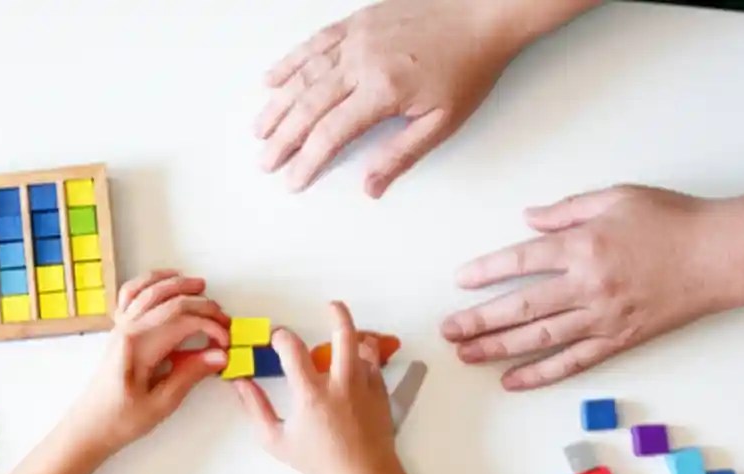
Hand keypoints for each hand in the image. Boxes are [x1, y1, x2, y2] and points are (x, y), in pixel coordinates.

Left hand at [66, 270, 228, 453]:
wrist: (88, 427)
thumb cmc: (120, 420)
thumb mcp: (161, 404)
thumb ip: (190, 375)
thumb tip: (218, 355)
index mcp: (137, 346)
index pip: (182, 321)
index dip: (210, 326)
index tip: (226, 343)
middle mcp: (127, 330)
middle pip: (170, 301)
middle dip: (202, 305)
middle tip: (224, 320)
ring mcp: (120, 327)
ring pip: (150, 291)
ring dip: (177, 284)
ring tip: (200, 286)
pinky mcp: (118, 331)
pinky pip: (130, 295)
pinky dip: (148, 282)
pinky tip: (165, 281)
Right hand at [231, 302, 403, 473]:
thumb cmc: (319, 461)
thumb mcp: (276, 440)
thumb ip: (255, 408)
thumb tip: (240, 384)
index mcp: (311, 393)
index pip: (293, 348)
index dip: (282, 336)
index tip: (278, 337)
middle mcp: (340, 383)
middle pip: (343, 333)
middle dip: (337, 314)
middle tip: (331, 306)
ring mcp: (364, 386)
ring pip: (366, 346)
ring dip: (356, 339)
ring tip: (348, 340)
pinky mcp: (381, 393)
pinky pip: (375, 366)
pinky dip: (366, 361)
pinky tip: (357, 368)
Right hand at [255, 0, 523, 194]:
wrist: (483, 11)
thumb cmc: (469, 64)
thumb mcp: (443, 121)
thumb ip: (401, 155)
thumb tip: (370, 187)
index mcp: (382, 90)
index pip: (331, 134)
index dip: (307, 161)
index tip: (293, 181)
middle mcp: (361, 62)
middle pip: (308, 107)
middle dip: (283, 139)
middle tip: (266, 162)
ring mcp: (355, 40)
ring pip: (303, 76)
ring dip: (277, 105)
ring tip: (260, 130)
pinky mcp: (356, 23)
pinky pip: (313, 44)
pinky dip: (289, 63)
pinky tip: (271, 80)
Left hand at [442, 185, 724, 389]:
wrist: (720, 255)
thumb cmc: (672, 220)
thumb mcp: (616, 198)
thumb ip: (566, 210)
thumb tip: (527, 219)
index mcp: (583, 246)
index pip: (521, 261)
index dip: (486, 271)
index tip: (460, 280)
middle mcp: (588, 286)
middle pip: (521, 307)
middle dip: (478, 320)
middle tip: (447, 330)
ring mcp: (602, 317)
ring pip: (539, 338)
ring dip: (497, 349)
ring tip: (465, 355)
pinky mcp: (618, 340)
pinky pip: (572, 362)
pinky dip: (540, 374)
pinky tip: (511, 381)